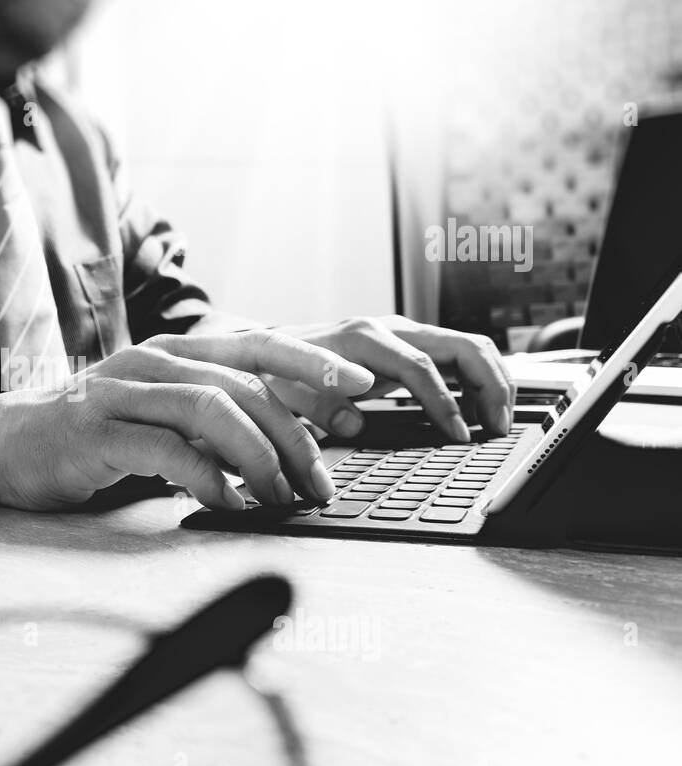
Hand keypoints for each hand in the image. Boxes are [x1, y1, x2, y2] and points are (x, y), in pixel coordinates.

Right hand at [0, 330, 374, 510]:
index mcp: (174, 351)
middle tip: (321, 485)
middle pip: (245, 383)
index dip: (312, 364)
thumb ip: (212, 416)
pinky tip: (227, 504)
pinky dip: (207, 479)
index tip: (360, 391)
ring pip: (211, 408)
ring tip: (280, 498)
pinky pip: (165, 449)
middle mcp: (151, 361)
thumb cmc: (91, 435)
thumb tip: (288, 440)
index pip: (258, 344)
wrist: (2, 444)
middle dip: (296, 436)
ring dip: (258, 457)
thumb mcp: (159, 413)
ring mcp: (120, 392)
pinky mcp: (95, 433)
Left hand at [265, 315, 515, 440]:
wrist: (266, 347)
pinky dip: (477, 379)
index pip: (420, 367)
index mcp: (363, 339)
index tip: (458, 435)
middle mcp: (389, 329)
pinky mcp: (406, 345)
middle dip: (490, 386)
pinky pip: (456, 356)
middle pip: (462, 346)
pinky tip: (478, 410)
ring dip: (492, 381)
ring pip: (468, 346)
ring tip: (497, 422)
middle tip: (499, 428)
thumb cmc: (277, 371)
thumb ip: (320, 407)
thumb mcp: (289, 392)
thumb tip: (356, 423)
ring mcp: (401, 334)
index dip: (444, 403)